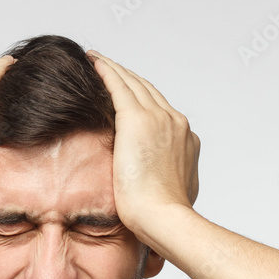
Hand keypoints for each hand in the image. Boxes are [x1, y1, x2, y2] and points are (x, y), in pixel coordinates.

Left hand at [86, 50, 199, 230]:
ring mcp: (159, 118)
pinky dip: (106, 71)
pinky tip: (94, 62)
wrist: (164, 218)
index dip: (144, 99)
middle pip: (148, 90)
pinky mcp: (137, 120)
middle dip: (128, 78)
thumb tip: (158, 185)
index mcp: (185, 139)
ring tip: (99, 60)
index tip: (128, 96)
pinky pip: (118, 86)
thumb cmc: (164, 217)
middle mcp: (176, 122)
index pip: (161, 110)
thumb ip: (167, 179)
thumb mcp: (172, 193)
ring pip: (133, 83)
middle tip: (109, 68)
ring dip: (115, 69)